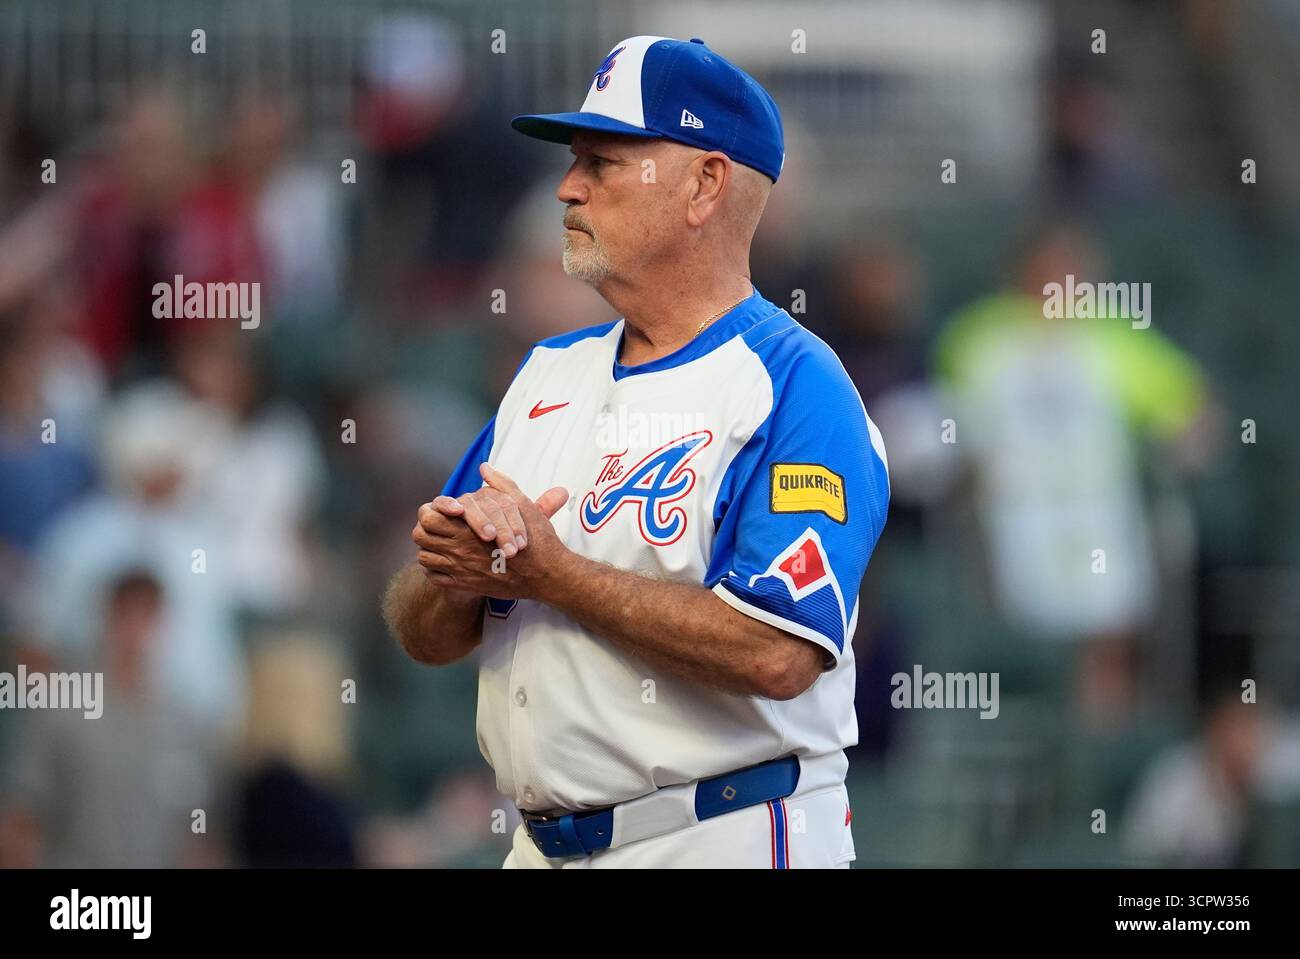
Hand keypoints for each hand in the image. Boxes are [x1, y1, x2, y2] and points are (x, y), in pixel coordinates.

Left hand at [412, 464, 570, 599]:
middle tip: (438, 526)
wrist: (546, 574)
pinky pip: (435, 577)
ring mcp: (460, 570)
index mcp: (468, 527)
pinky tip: (448, 562)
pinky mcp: (465, 585)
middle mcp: (459, 549)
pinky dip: (435, 569)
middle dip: (427, 528)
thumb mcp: (522, 505)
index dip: (432, 511)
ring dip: (429, 548)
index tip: (444, 512)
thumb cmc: (537, 540)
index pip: (429, 516)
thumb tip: (485, 468)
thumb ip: (501, 484)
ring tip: (441, 543)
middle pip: (421, 536)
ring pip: (424, 557)